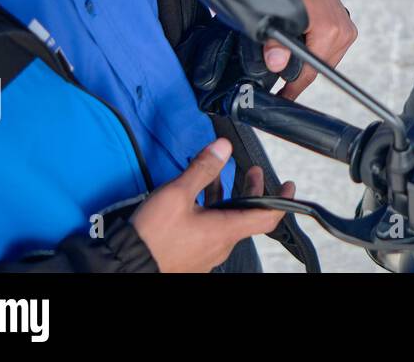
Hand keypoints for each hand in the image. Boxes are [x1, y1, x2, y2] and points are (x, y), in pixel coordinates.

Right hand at [131, 138, 294, 272]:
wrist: (125, 266)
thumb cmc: (150, 237)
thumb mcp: (177, 194)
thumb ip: (202, 169)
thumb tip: (223, 147)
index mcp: (225, 230)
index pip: (268, 217)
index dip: (282, 200)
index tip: (288, 186)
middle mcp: (220, 245)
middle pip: (246, 216)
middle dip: (251, 190)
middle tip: (252, 172)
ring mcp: (206, 253)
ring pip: (225, 222)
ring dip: (226, 198)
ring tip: (216, 176)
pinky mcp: (192, 256)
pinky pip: (209, 231)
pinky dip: (210, 211)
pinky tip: (195, 197)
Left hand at [266, 0, 357, 98]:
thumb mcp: (278, 12)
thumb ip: (275, 40)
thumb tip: (277, 63)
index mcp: (330, 30)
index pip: (310, 71)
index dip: (293, 87)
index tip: (282, 97)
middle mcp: (344, 32)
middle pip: (319, 69)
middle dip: (299, 78)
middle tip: (281, 85)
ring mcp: (347, 31)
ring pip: (325, 62)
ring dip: (307, 66)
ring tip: (289, 66)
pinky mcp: (347, 30)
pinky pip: (330, 52)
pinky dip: (315, 54)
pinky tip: (302, 51)